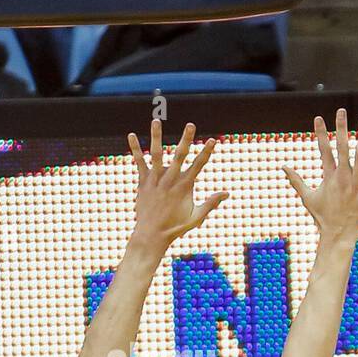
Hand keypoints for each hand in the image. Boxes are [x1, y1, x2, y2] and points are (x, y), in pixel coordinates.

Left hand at [128, 120, 225, 250]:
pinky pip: (138, 162)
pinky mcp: (143, 182)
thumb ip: (210, 203)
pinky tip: (131, 135)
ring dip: (156, 136)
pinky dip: (134, 149)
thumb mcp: (196, 217)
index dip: (206, 152)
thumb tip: (226, 193)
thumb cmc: (175, 228)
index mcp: (185, 186)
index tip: (213, 140)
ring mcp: (156, 179)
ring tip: (156, 121)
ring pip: (156, 154)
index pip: (199, 165)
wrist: (152, 236)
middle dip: (186, 139)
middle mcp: (170, 179)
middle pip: (180, 155)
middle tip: (191, 125)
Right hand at [284, 110, 357, 245]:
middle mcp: (342, 177)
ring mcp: (356, 183)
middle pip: (341, 147)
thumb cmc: (322, 217)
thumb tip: (283, 167)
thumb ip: (296, 180)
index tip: (318, 118)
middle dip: (340, 128)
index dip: (320, 133)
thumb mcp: (307, 197)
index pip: (323, 150)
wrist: (338, 235)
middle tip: (341, 111)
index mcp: (328, 176)